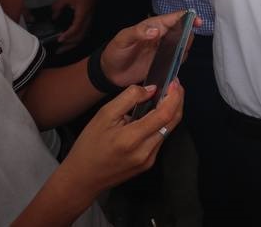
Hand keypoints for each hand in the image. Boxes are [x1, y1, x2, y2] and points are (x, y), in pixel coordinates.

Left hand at [52, 0, 104, 49]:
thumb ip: (58, 6)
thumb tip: (53, 17)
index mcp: (82, 15)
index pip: (76, 29)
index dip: (68, 35)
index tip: (59, 39)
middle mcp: (87, 21)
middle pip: (80, 38)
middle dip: (69, 45)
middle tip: (58, 50)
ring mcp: (88, 23)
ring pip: (82, 38)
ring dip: (72, 45)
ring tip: (62, 49)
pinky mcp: (88, 23)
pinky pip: (82, 35)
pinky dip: (75, 40)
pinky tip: (69, 42)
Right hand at [57, 81, 183, 196]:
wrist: (82, 178)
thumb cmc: (89, 145)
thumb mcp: (104, 115)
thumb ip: (129, 98)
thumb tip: (151, 89)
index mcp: (132, 138)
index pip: (164, 114)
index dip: (174, 96)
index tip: (174, 82)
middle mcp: (145, 151)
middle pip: (172, 122)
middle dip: (178, 101)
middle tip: (175, 85)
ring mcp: (148, 160)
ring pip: (168, 130)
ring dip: (171, 112)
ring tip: (167, 95)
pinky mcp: (148, 164)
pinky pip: (161, 139)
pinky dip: (162, 124)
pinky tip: (156, 114)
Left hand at [100, 10, 199, 87]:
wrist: (110, 72)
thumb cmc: (115, 51)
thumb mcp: (123, 39)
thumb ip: (138, 33)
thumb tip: (156, 30)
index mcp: (154, 25)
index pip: (174, 18)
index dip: (187, 17)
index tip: (197, 21)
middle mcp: (162, 36)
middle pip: (183, 31)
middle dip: (189, 35)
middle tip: (185, 44)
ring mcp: (164, 50)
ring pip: (183, 46)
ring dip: (186, 49)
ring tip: (180, 56)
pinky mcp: (164, 63)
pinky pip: (177, 60)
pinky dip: (181, 61)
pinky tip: (177, 65)